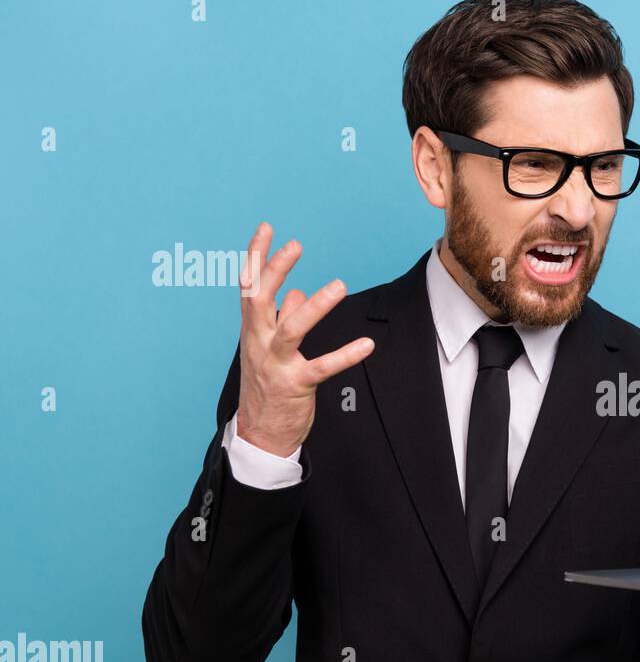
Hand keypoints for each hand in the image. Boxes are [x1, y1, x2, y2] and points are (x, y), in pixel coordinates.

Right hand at [235, 222, 375, 456]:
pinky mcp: (296, 386)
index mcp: (252, 330)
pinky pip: (322, 367)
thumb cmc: (267, 386)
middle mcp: (258, 343)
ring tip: (339, 285)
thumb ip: (282, 318)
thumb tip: (296, 293)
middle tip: (296, 245)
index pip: (249, 286)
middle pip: (259, 300)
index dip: (258, 257)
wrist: (259, 434)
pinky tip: (367, 345)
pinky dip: (345, 355)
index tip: (267, 228)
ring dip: (316, 308)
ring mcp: (275, 365)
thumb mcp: (270, 349)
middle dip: (275, 270)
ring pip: (291, 330)